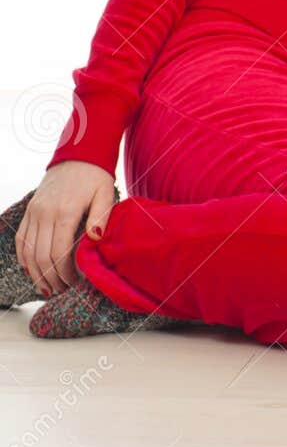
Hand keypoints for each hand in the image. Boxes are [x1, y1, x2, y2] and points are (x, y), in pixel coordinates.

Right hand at [17, 160, 115, 295]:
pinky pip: (20, 239)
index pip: (59, 252)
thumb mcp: (106, 193)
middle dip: (50, 278)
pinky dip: (24, 257)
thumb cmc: (96, 177)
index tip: (74, 283)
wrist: (77, 156)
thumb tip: (95, 239)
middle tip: (61, 290)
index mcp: (65, 211)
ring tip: (47, 287)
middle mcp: (45, 213)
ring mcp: (34, 212)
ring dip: (36, 272)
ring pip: (27, 250)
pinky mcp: (29, 211)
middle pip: (41, 256)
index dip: (65, 272)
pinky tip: (32, 270)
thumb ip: (101, 216)